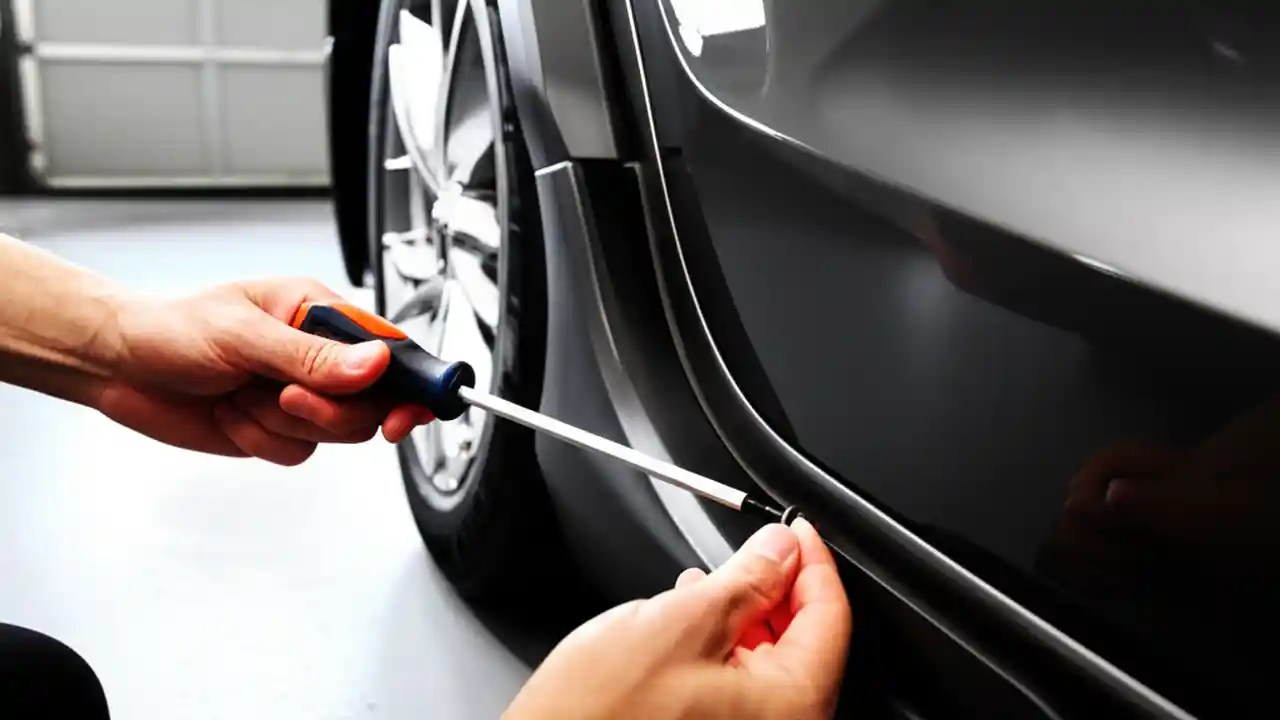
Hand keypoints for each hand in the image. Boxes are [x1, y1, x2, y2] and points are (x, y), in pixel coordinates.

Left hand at [96, 278, 431, 464]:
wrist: (118, 367)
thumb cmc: (172, 330)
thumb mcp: (243, 335)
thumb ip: (312, 356)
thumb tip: (375, 363)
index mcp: (319, 314)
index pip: (389, 348)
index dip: (412, 382)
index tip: (411, 410)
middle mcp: (318, 357)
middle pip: (372, 401)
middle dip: (331, 410)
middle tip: (288, 397)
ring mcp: (301, 396)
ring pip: (339, 432)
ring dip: (285, 422)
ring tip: (243, 397)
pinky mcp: (277, 429)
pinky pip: (299, 453)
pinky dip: (262, 441)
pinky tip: (230, 415)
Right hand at [505, 518, 851, 719]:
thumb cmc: (602, 714)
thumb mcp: (681, 622)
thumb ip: (747, 579)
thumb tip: (782, 548)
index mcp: (791, 706)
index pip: (831, 617)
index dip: (812, 560)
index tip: (794, 528)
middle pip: (807, 640)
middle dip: (778, 586)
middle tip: (754, 547)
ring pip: (773, 661)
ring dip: (748, 615)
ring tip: (709, 584)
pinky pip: (745, 687)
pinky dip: (727, 648)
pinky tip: (693, 626)